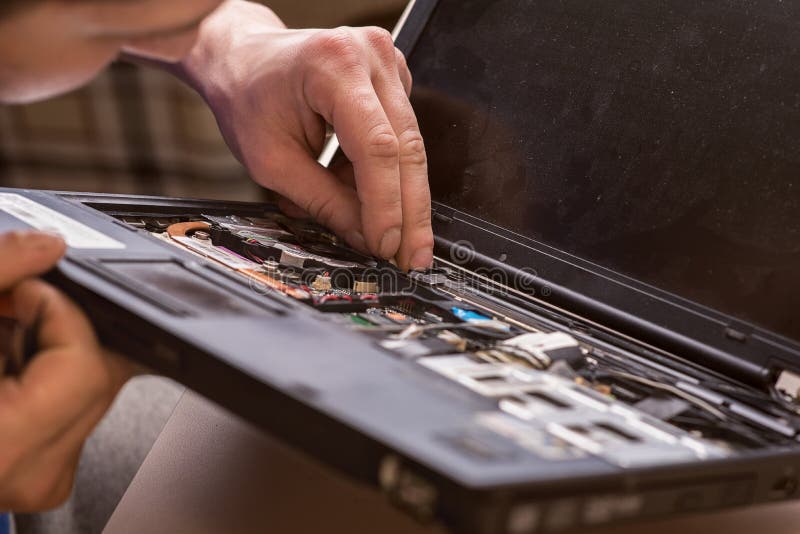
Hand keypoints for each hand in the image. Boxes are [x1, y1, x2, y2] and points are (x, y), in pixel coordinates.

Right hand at [0, 231, 132, 511]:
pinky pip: (71, 407)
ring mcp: (41, 474)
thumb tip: (49, 245)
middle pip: (100, 374)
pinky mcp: (40, 467)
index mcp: (5, 446)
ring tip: (1, 329)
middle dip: (60, 323)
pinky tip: (4, 358)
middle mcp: (34, 470)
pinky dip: (42, 372)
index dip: (58, 311)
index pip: (86, 364)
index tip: (25, 290)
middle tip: (12, 302)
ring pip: (91, 388)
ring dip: (51, 345)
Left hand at [172, 0, 433, 270]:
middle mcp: (370, 55)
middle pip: (406, 148)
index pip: (377, 147)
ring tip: (373, 229)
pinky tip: (359, 190)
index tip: (387, 246)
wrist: (245, 60)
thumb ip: (324, 202)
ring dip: (395, 197)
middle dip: (410, 212)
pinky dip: (384, 175)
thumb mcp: (273, 163)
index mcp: (334, 65)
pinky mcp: (394, 79)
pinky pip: (400, 140)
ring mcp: (387, 63)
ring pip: (409, 148)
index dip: (386, 205)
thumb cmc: (249, 100)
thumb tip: (367, 239)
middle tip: (412, 257)